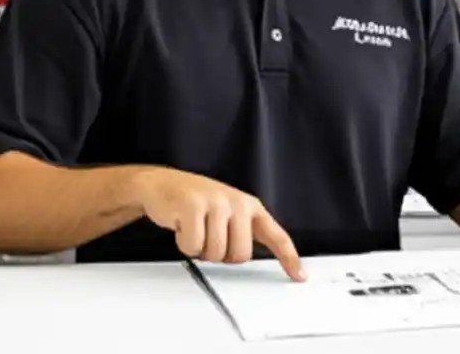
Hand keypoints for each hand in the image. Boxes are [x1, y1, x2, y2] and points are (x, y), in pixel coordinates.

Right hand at [132, 169, 305, 281]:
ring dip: (200, 250)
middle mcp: (237, 203)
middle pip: (240, 255)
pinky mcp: (193, 207)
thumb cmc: (195, 203)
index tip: (299, 276)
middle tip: (208, 237)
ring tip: (194, 228)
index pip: (276, 235)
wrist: (160, 184)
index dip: (288, 258)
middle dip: (221, 255)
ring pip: (215, 254)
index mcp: (249, 206)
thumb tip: (247, 260)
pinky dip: (184, 244)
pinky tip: (181, 225)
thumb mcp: (225, 212)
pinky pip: (193, 246)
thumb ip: (241, 232)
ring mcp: (215, 203)